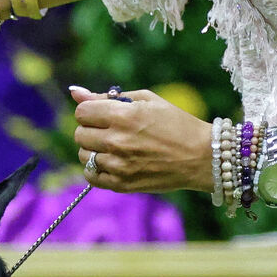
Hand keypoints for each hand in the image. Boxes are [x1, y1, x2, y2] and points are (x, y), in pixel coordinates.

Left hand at [70, 87, 214, 194]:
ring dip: (94, 150)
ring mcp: (119, 165)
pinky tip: (112, 163)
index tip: (104, 115)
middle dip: (92, 130)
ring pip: (84, 156)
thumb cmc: (176, 124)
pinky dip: (96, 170)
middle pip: (80, 134)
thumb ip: (107, 96)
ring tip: (115, 149)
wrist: (202, 157)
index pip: (82, 112)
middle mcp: (117, 141)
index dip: (91, 111)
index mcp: (123, 116)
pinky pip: (91, 177)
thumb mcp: (146, 100)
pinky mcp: (123, 184)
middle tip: (111, 132)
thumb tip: (74, 91)